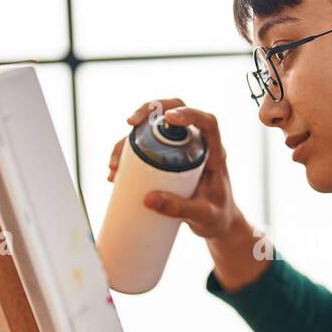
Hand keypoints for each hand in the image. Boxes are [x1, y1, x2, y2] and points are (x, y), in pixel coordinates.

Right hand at [110, 98, 242, 240]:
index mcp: (214, 152)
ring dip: (129, 137)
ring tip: (114, 166)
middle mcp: (196, 143)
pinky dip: (126, 154)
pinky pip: (144, 146)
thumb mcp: (203, 215)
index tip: (169, 118)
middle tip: (130, 123)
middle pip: (175, 109)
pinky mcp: (165, 157)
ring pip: (153, 127)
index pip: (208, 122)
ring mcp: (179, 148)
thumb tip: (148, 199)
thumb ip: (180, 209)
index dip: (190, 114)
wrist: (215, 223)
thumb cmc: (217, 216)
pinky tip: (115, 173)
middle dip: (150, 109)